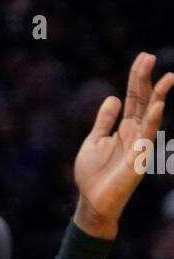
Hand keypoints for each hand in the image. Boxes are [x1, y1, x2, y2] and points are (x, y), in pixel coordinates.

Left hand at [73, 52, 173, 238]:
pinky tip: (157, 106)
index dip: (137, 78)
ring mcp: (139, 145)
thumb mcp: (95, 140)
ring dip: (159, 97)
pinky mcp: (138, 159)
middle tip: (149, 57)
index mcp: (124, 127)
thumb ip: (104, 120)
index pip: (133, 97)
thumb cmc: (93, 174)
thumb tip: (114, 97)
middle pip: (143, 101)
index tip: (143, 57)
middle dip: (147, 79)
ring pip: (151, 116)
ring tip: (167, 78)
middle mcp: (135, 133)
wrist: (92, 202)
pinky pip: (147, 137)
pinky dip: (152, 121)